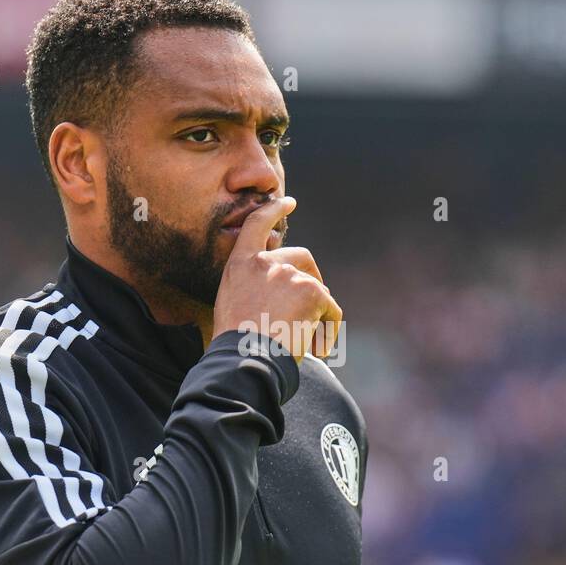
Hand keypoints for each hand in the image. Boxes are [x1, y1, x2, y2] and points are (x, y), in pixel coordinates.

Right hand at [211, 196, 341, 363]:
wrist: (245, 362)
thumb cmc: (236, 348)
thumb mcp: (233, 307)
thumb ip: (254, 287)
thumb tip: (286, 290)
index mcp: (240, 265)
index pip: (256, 225)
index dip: (273, 210)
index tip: (286, 202)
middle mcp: (264, 263)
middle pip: (302, 258)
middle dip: (312, 280)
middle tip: (314, 310)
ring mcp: (289, 274)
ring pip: (318, 290)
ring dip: (317, 316)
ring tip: (308, 345)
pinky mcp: (312, 290)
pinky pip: (331, 309)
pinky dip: (329, 330)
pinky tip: (317, 349)